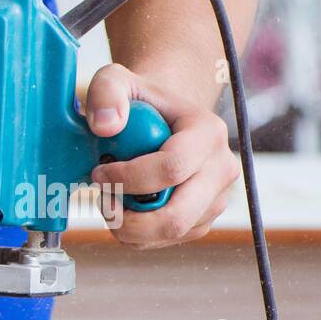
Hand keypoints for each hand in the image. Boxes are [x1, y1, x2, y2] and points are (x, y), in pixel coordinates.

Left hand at [84, 63, 238, 247]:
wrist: (164, 117)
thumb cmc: (141, 100)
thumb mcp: (118, 80)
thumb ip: (107, 92)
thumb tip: (105, 126)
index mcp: (208, 131)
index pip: (172, 168)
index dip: (129, 178)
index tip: (98, 172)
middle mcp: (222, 168)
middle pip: (178, 216)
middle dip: (130, 219)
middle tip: (102, 200)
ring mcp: (217, 197)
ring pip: (174, 232)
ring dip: (131, 227)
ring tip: (110, 200)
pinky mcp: (204, 218)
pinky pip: (170, 239)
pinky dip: (140, 234)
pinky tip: (125, 208)